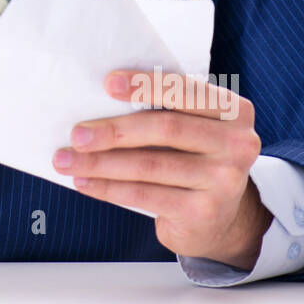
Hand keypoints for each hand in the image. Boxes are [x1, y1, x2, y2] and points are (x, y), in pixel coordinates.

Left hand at [51, 68, 272, 268]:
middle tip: (76, 133)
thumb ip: (167, 110)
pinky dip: (108, 188)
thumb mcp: (194, 129)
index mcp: (235, 111)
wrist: (223, 220)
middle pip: (166, 129)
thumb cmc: (194, 159)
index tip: (108, 83)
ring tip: (66, 159)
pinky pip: (145, 196)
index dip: (146, 85)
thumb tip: (98, 99)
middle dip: (114, 130)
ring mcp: (223, 181)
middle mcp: (237, 145)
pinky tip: (84, 182)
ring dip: (101, 162)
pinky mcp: (203, 212)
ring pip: (150, 165)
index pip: (186, 91)